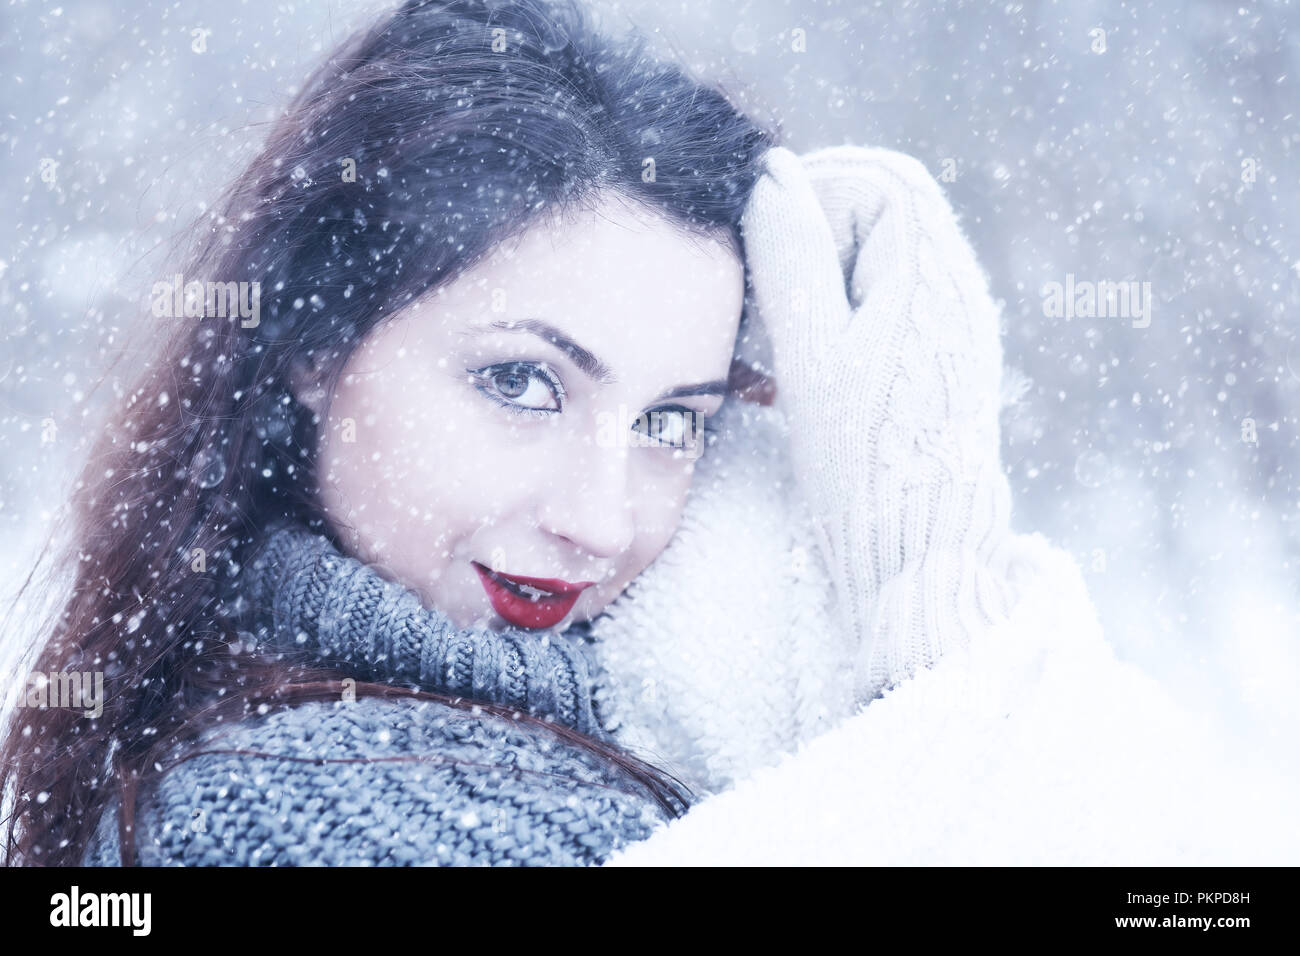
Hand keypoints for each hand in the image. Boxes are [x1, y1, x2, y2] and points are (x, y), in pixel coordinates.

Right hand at [741, 145, 1017, 703]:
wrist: (924, 556)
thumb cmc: (863, 462)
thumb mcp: (810, 353)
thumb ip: (790, 257)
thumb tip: (771, 172)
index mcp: (932, 275)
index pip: (882, 182)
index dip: (816, 191)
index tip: (761, 241)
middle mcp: (955, 292)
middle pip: (885, 216)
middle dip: (814, 237)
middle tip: (763, 289)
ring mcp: (950, 330)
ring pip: (880, 265)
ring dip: (819, 282)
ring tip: (773, 337)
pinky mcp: (937, 368)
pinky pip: (886, 310)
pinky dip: (836, 320)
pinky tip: (799, 369)